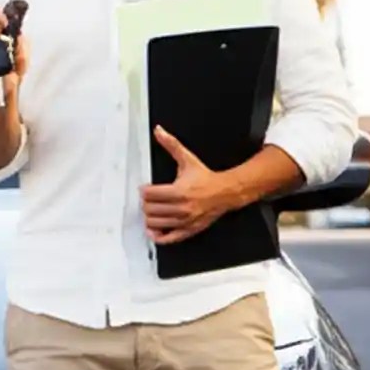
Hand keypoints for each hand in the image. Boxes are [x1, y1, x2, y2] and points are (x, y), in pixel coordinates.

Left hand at [140, 125, 236, 244]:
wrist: (225, 193)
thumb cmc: (205, 178)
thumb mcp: (187, 159)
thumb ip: (171, 145)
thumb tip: (159, 131)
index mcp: (178, 191)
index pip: (149, 195)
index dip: (143, 191)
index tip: (144, 188)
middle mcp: (181, 208)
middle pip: (150, 209)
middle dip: (146, 203)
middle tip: (147, 199)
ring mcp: (184, 221)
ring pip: (156, 223)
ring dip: (149, 218)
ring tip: (150, 210)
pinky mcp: (188, 230)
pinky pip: (169, 238)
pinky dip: (158, 236)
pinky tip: (153, 231)